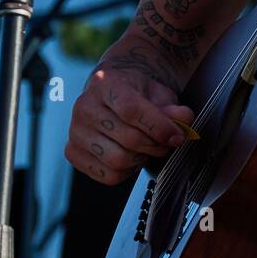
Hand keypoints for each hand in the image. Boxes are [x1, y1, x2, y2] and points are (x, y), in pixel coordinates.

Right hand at [64, 51, 198, 184]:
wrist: (113, 94)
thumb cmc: (137, 93)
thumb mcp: (159, 93)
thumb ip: (173, 108)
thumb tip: (183, 121)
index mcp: (104, 82)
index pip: (131, 110)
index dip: (159, 127)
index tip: (177, 135)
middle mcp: (84, 106)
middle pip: (128, 139)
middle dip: (155, 145)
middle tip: (165, 142)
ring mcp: (75, 130)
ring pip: (118, 160)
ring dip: (142, 159)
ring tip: (147, 148)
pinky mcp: (73, 152)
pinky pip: (107, 175)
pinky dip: (127, 172)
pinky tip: (131, 156)